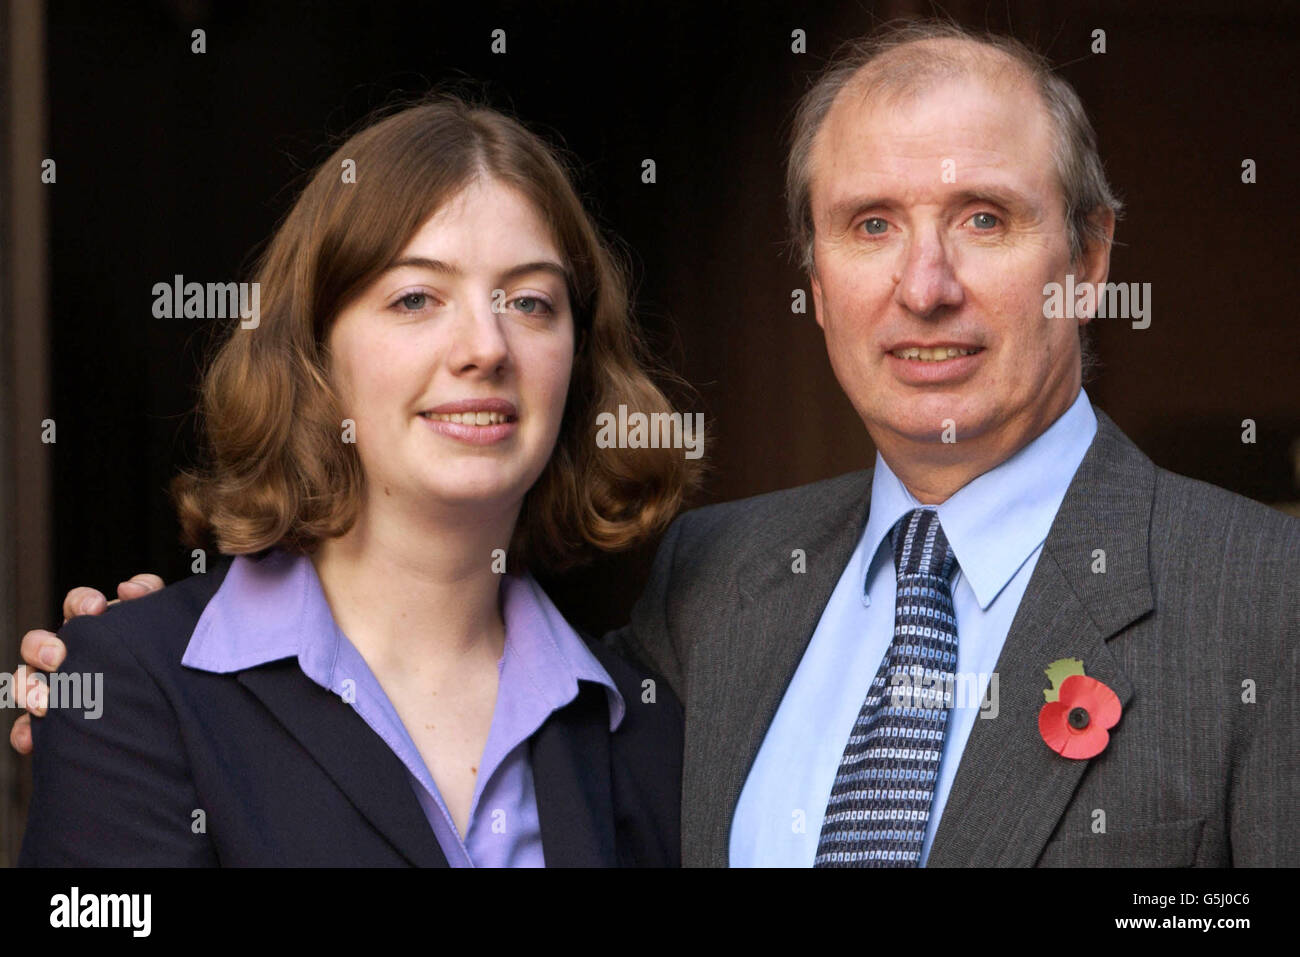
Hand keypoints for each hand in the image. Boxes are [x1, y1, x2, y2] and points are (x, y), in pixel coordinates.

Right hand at [9, 574, 164, 753]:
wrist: (170, 709)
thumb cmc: (159, 657)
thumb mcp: (160, 624)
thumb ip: (149, 597)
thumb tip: (127, 588)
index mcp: (95, 626)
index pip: (78, 604)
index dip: (82, 602)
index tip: (97, 608)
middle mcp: (69, 653)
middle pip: (37, 643)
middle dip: (41, 648)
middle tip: (59, 658)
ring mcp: (57, 686)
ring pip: (25, 682)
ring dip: (28, 689)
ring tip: (44, 704)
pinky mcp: (53, 721)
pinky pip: (26, 727)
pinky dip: (24, 733)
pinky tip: (32, 740)